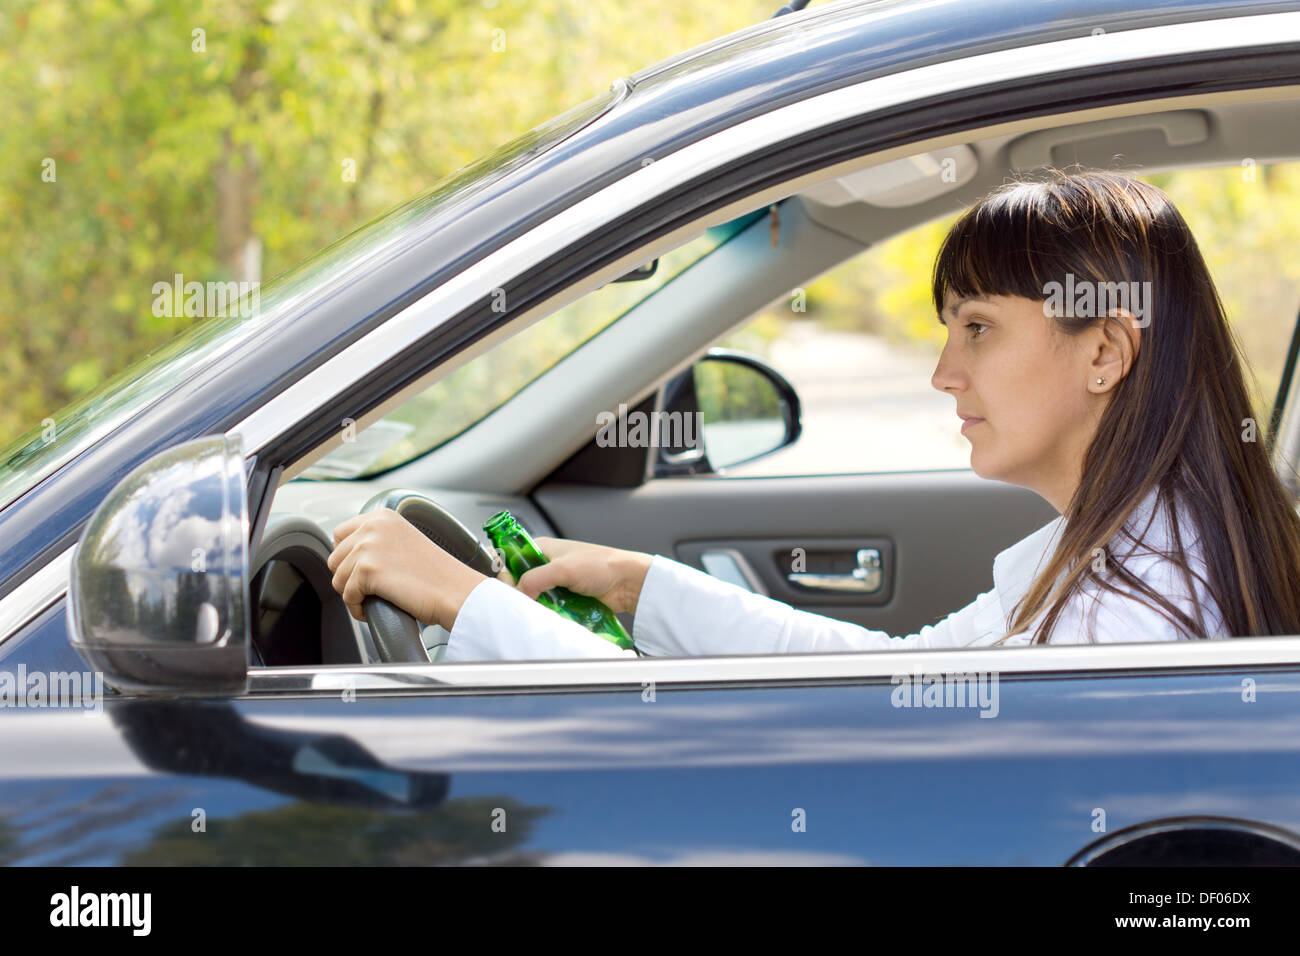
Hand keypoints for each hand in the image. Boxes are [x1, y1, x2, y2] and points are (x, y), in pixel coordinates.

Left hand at [327, 508, 489, 630]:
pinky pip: (347, 596)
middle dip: (348, 578)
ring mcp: (369, 546)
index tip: (359, 571)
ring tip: (373, 600)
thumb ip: (377, 540)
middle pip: (335, 558)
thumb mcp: (403, 541)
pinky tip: (372, 609)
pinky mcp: (368, 569)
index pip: (340, 534)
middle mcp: (373, 525)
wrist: (454, 590)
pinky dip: (357, 608)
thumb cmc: (436, 574)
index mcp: (382, 516)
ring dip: (352, 594)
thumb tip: (348, 555)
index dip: (346, 557)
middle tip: (368, 590)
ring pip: (338, 579)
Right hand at [512, 537, 652, 615]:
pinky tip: (549, 616)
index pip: (511, 559)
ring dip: (535, 605)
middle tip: (525, 602)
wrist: (628, 583)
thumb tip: (518, 593)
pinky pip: (547, 607)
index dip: (506, 572)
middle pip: (520, 581)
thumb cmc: (601, 565)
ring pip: (533, 597)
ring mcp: (556, 583)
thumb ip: (535, 579)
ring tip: (539, 610)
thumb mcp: (562, 569)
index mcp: (542, 548)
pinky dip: (547, 612)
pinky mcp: (565, 598)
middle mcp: (547, 564)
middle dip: (521, 593)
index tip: (509, 586)